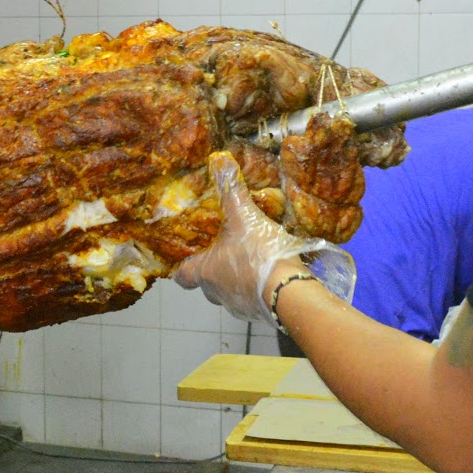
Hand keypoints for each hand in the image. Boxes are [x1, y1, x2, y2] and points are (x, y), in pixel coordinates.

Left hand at [173, 152, 355, 322]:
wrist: (291, 292)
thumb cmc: (259, 255)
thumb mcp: (244, 216)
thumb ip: (232, 189)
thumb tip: (218, 159)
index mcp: (205, 272)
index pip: (182, 276)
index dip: (182, 266)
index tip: (186, 257)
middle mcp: (216, 294)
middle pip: (206, 284)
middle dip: (213, 269)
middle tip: (223, 250)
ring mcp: (238, 306)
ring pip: (229, 292)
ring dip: (236, 279)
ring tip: (250, 259)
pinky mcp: (259, 313)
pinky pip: (252, 299)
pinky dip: (256, 288)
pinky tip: (270, 273)